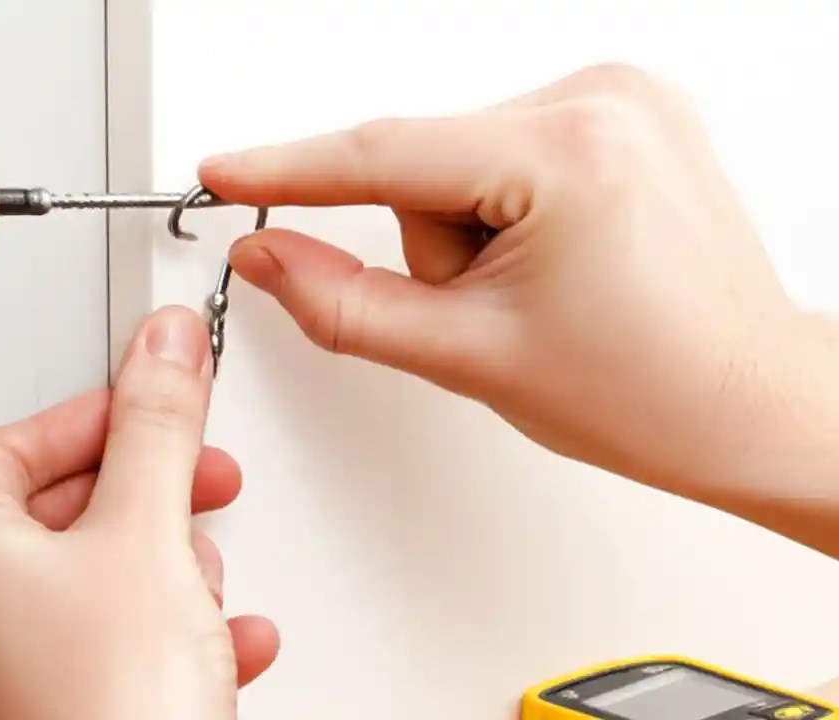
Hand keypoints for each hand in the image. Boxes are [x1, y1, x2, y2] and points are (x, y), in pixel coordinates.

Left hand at [0, 307, 278, 719]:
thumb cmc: (106, 711)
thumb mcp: (148, 535)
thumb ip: (155, 428)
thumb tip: (159, 350)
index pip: (13, 445)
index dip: (93, 415)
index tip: (152, 403)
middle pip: (57, 512)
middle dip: (146, 495)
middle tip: (198, 479)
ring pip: (89, 581)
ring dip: (165, 567)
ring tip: (207, 578)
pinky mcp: (43, 713)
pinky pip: (107, 645)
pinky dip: (166, 629)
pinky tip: (223, 640)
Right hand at [199, 64, 838, 552]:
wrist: (748, 405)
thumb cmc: (650, 392)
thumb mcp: (468, 355)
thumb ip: (343, 301)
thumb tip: (267, 256)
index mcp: (566, 152)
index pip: (382, 155)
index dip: (288, 172)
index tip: (223, 174)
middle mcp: (601, 99)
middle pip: (424, 163)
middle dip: (433, 244)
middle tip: (497, 307)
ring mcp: (622, 97)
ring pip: (460, 158)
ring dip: (469, 229)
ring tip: (541, 289)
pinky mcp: (626, 111)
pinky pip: (506, 150)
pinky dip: (503, 206)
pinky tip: (559, 257)